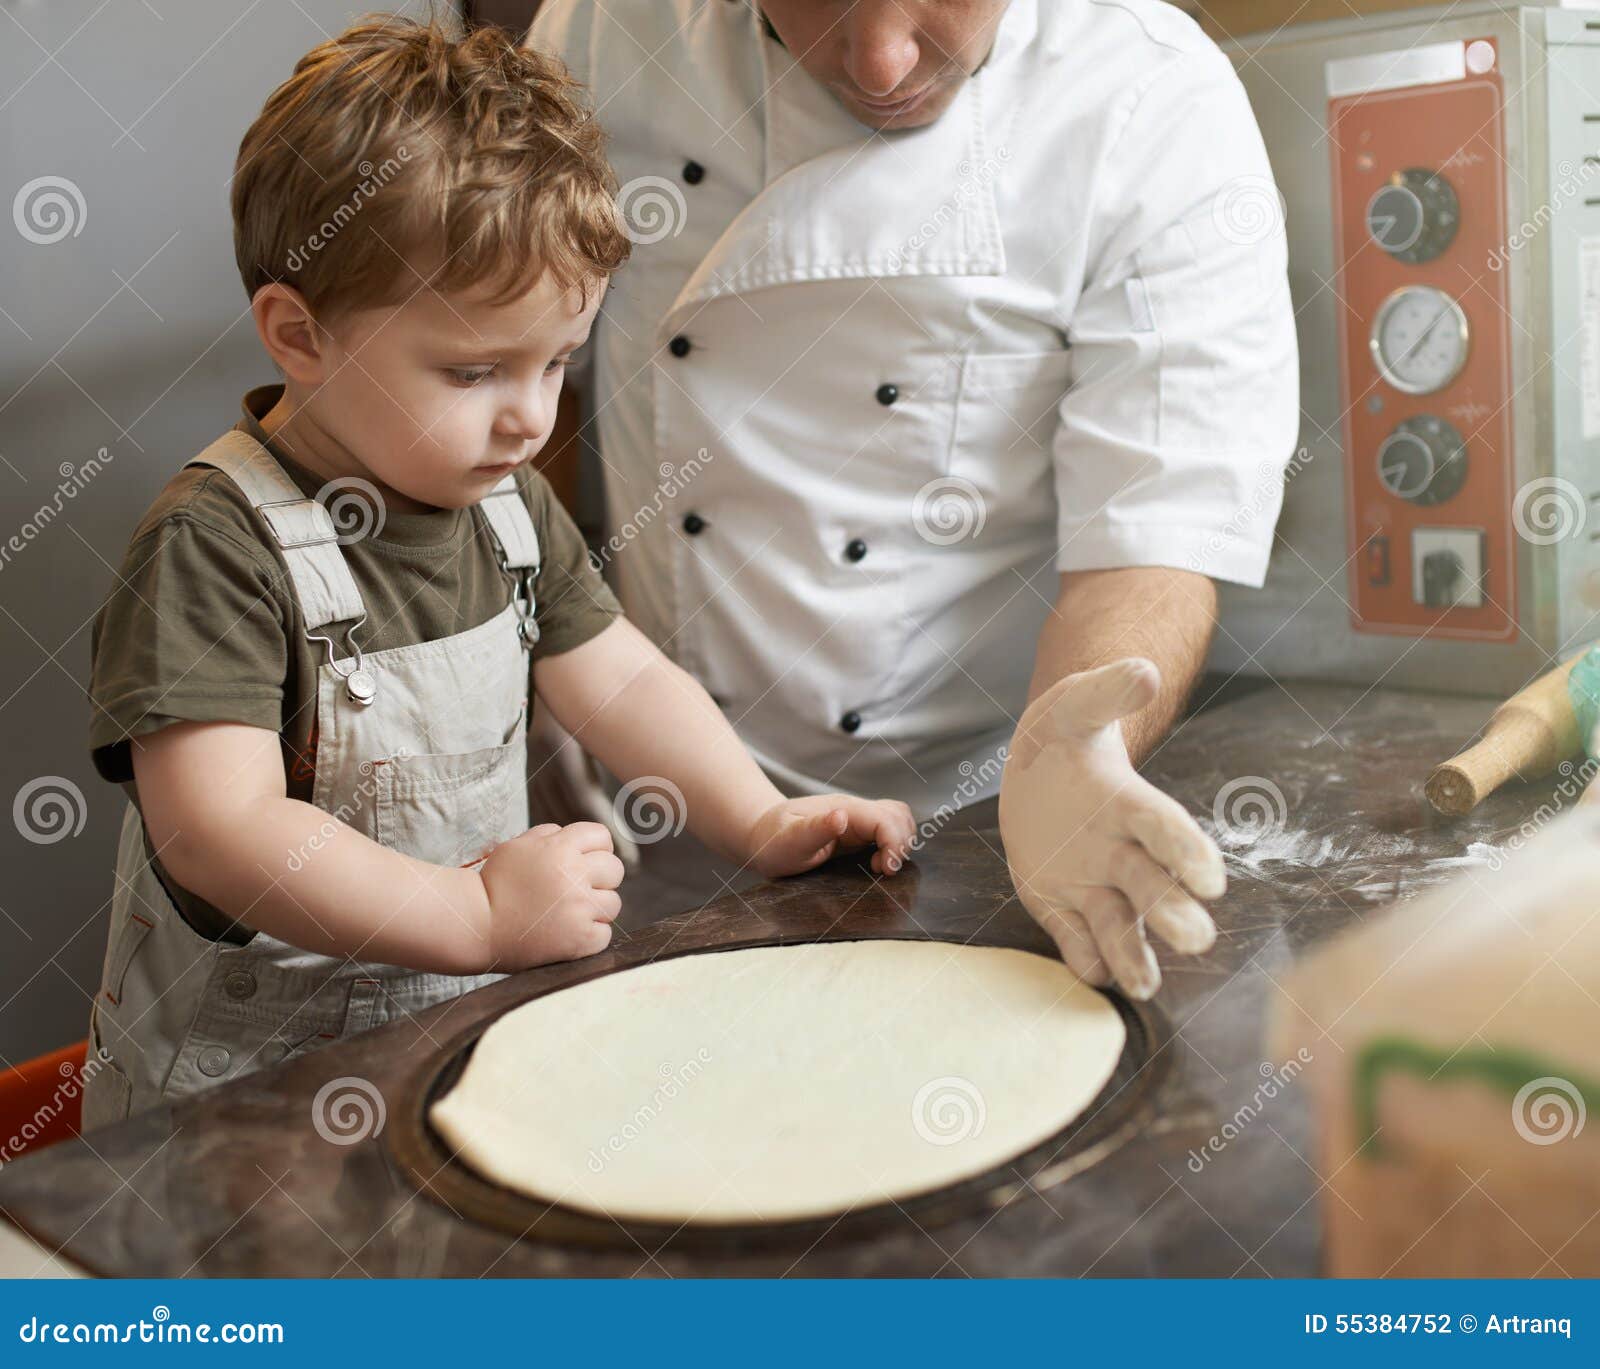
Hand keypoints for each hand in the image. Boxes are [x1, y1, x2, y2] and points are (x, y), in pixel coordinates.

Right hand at [478, 821, 623, 967]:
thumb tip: (574, 835)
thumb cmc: (495, 885)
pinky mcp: (580, 939)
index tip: (583, 862)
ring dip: (595, 908)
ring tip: (569, 913)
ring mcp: (579, 909)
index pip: (602, 837)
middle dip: (599, 878)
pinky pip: (605, 934)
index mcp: (560, 848)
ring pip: (613, 903)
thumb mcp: (517, 847)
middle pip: (615, 869)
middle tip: (577, 890)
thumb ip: (548, 835)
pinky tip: (568, 932)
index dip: (595, 848)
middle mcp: (574, 875)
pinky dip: (590, 935)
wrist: (477, 926)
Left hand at [744, 794, 915, 878]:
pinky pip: (889, 830)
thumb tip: (842, 817)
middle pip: (898, 815)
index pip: (885, 818)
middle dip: (901, 844)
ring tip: (879, 867)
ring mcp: (857, 820)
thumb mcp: (788, 840)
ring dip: (900, 843)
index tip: (885, 870)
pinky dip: (894, 845)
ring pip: (898, 819)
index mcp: (842, 809)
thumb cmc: (772, 841)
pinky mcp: (858, 832)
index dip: (894, 843)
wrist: (761, 837)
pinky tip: (876, 863)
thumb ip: (815, 829)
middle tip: (881, 871)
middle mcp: (853, 811)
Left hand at [999, 658, 1223, 998]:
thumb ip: (1108, 691)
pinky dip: (1084, 957)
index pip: (1165, 829)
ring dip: (1132, 953)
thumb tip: (1142, 672)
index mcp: (1130, 805)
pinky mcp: (1060, 907)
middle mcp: (1122, 854)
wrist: (1037, 774)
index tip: (1212, 879)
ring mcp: (1093, 885)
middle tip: (1198, 939)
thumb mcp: (1076, 705)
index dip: (1187, 851)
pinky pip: (1075, 937)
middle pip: (1152, 886)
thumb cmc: (1066, 735)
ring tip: (1142, 985)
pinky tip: (1092, 975)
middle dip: (1174, 912)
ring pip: (1119, 925)